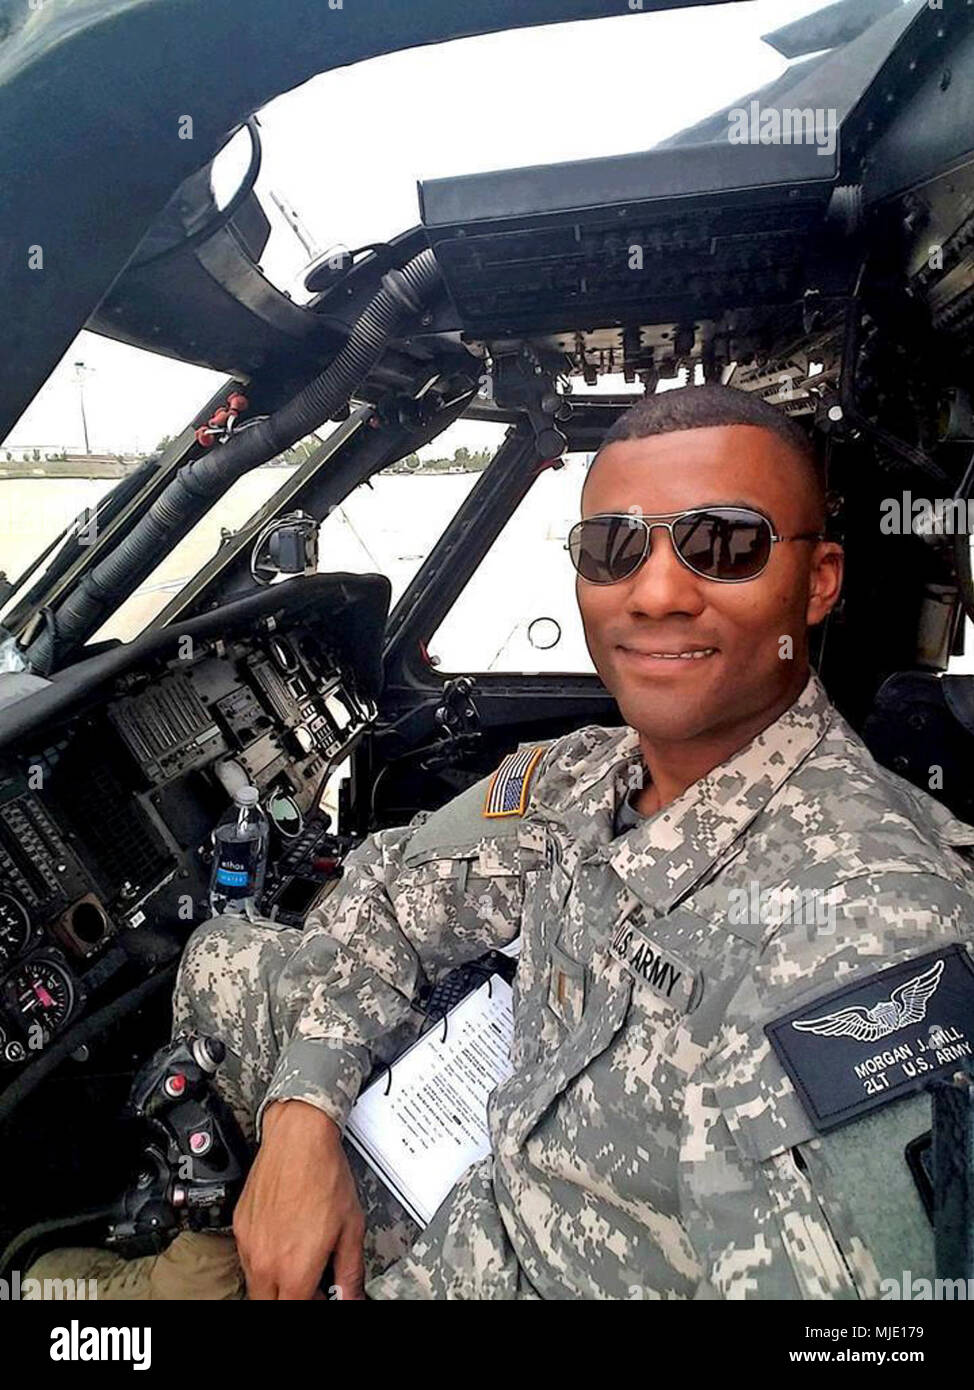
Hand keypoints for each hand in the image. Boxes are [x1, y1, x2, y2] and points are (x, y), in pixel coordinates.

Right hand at [233, 1099, 365, 1299]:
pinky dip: (264, 1256)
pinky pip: (247, 1256)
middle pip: (268, 1303)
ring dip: (275, 1280)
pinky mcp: (240, 1225)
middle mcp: (265, 1262)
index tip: (323, 1293)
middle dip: (289, 1297)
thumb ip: (349, 1272)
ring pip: (255, 1283)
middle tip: (309, 1280)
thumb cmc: (325, 1175)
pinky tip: (284, 1235)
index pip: (295, 1309)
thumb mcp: (351, 1228)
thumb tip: (350, 1296)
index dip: (313, 1303)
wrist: (299, 1138)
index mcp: (294, 1269)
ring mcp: (248, 1244)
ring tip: (298, 1256)